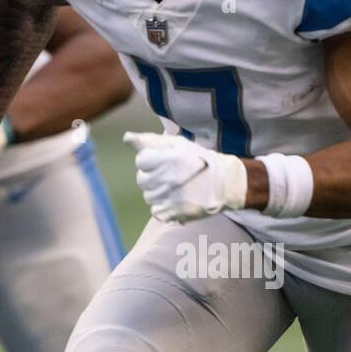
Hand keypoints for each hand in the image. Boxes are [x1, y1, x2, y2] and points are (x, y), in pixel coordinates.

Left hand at [124, 131, 247, 223]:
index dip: (151, 160)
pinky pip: (156, 211)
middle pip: (142, 180)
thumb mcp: (177, 144)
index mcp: (169, 159)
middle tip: (171, 175)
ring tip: (175, 188)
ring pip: (148, 197)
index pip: (141, 161)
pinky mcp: (175, 213)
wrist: (224, 182)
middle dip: (153, 177)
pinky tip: (175, 200)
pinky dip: (163, 207)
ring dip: (158, 192)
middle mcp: (168, 179)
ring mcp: (171, 198)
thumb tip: (126, 138)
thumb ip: (149, 141)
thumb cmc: (198, 159)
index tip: (166, 162)